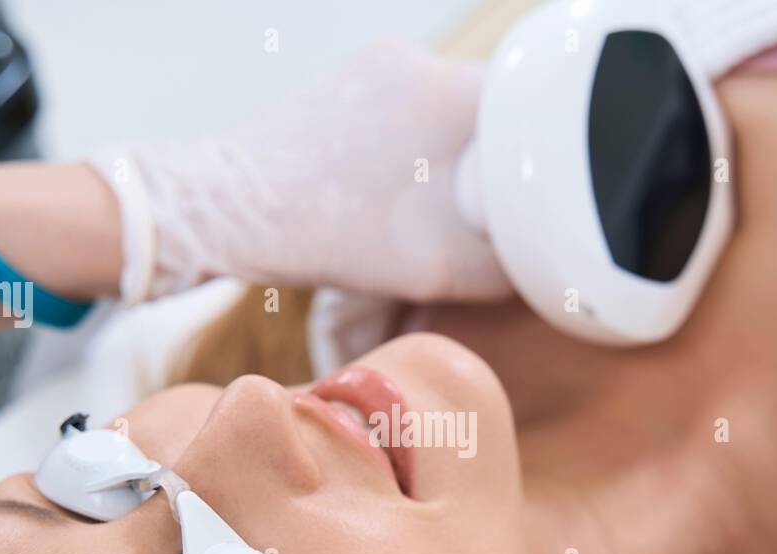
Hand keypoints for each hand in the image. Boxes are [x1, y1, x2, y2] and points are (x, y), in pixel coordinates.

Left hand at [91, 38, 511, 305]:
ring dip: (455, 154)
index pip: (538, 114)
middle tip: (492, 212)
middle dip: (499, 162)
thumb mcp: (438, 270)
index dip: (549, 159)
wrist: (227, 211)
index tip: (545, 198)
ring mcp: (378, 65)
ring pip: (449, 111)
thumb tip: (546, 261)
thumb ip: (508, 263)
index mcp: (454, 92)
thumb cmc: (330, 236)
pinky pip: (407, 110)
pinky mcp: (347, 81)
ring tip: (437, 205)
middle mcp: (420, 61)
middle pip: (494, 112)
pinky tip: (395, 189)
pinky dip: (415, 147)